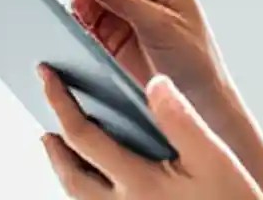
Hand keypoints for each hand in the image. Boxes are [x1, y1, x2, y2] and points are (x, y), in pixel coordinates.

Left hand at [39, 66, 262, 199]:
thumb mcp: (215, 158)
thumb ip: (181, 119)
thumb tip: (155, 82)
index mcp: (137, 182)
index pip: (84, 136)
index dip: (61, 102)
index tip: (48, 76)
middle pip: (70, 176)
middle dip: (54, 146)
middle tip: (47, 121)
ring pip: (80, 198)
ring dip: (65, 171)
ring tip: (62, 150)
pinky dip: (87, 191)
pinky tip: (100, 182)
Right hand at [65, 0, 230, 107]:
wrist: (198, 100)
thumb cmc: (194, 59)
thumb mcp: (159, 25)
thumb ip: (125, 0)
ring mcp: (128, 14)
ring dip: (83, 4)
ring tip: (81, 17)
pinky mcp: (116, 37)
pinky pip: (91, 22)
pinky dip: (81, 23)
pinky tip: (80, 29)